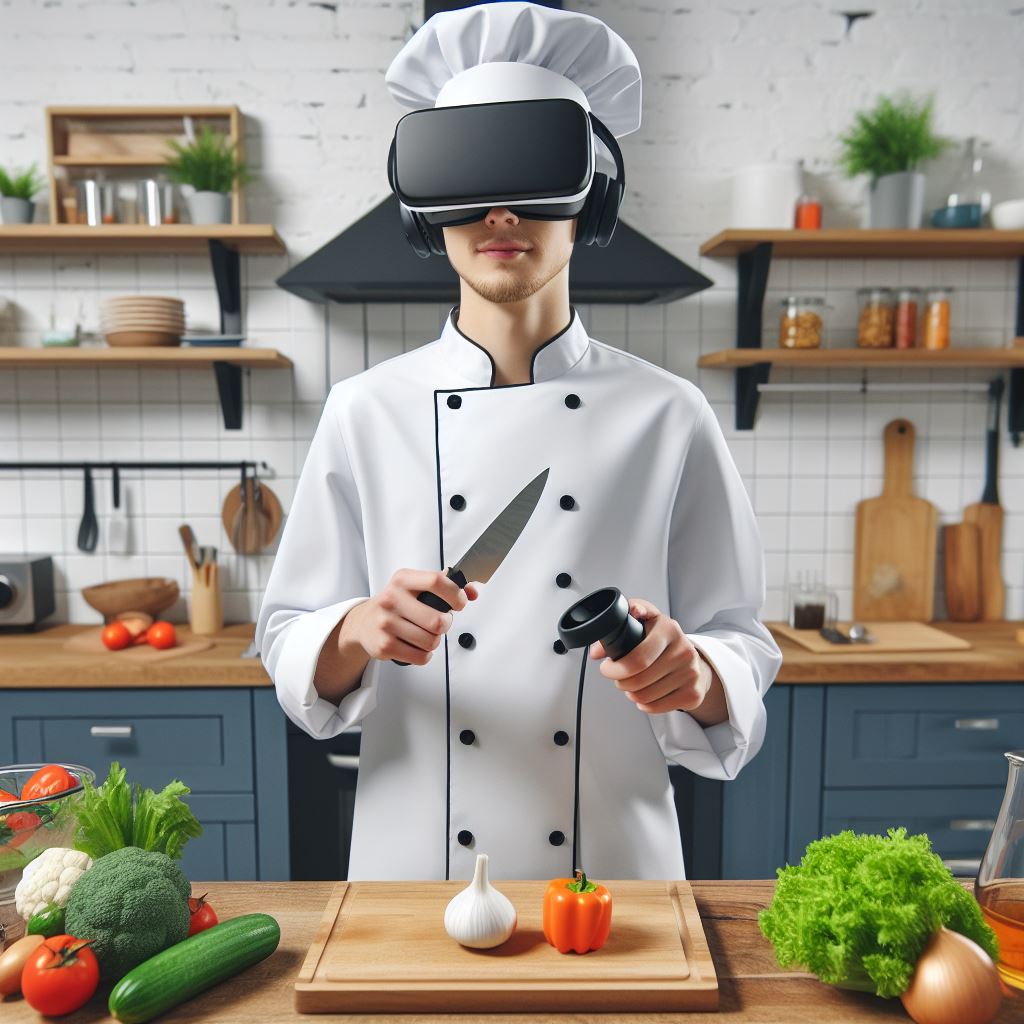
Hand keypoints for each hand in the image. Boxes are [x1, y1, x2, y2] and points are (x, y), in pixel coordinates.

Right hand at [343, 568, 478, 666]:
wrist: (363, 622)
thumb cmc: (396, 603)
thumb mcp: (416, 587)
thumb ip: (447, 586)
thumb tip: (473, 591)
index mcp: (402, 580)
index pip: (436, 581)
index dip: (455, 594)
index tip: (460, 602)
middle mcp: (391, 599)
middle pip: (437, 620)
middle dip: (445, 625)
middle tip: (439, 623)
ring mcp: (386, 623)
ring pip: (431, 641)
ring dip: (434, 641)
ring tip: (425, 634)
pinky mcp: (384, 645)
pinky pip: (421, 657)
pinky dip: (424, 654)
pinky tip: (416, 645)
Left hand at [589, 598, 727, 723]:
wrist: (694, 659)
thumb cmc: (663, 641)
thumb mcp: (645, 622)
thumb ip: (619, 625)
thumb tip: (597, 651)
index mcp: (669, 629)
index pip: (638, 658)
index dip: (616, 668)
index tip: (607, 668)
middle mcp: (684, 650)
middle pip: (639, 680)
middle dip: (620, 682)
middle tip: (618, 677)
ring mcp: (691, 673)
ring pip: (645, 696)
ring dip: (631, 693)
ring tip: (632, 684)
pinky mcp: (694, 694)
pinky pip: (656, 707)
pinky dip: (644, 704)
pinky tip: (645, 694)